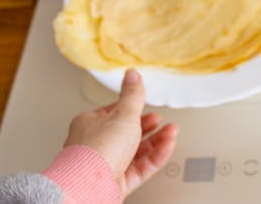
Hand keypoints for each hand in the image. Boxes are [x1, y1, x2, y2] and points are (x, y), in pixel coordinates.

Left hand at [64, 69, 177, 197]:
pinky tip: (167, 146)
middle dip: (147, 125)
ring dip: (156, 139)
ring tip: (171, 131)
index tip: (145, 104)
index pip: (112, 113)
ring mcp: (107, 165)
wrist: (90, 186)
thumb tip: (132, 74)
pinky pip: (141, 167)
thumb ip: (132, 95)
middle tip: (159, 119)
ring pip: (136, 150)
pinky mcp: (118, 181)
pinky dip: (156, 156)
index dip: (131, 108)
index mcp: (89, 125)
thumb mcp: (123, 113)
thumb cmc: (97, 150)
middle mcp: (96, 146)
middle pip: (126, 133)